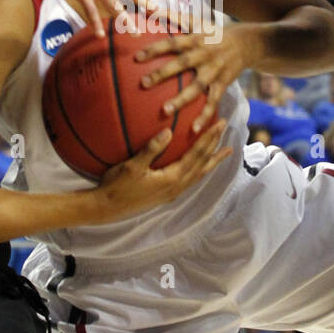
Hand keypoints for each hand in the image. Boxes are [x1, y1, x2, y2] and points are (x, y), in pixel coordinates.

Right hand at [96, 118, 233, 216]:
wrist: (107, 208)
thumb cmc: (117, 186)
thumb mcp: (132, 166)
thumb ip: (151, 149)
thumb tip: (168, 132)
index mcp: (171, 178)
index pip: (196, 154)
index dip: (209, 138)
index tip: (220, 124)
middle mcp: (177, 186)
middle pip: (202, 163)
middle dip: (215, 146)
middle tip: (226, 130)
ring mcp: (173, 192)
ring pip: (199, 173)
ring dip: (212, 160)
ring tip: (224, 151)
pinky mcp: (167, 194)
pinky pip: (191, 179)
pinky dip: (200, 168)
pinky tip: (199, 164)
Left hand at [136, 20, 260, 134]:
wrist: (247, 43)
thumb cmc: (213, 33)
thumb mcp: (197, 21)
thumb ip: (173, 17)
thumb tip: (150, 10)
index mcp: (195, 39)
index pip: (172, 42)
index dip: (155, 48)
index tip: (137, 57)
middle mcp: (204, 54)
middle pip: (182, 64)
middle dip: (163, 73)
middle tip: (144, 83)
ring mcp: (214, 71)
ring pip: (197, 86)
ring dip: (182, 99)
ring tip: (165, 111)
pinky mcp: (223, 84)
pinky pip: (213, 101)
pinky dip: (205, 115)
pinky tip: (193, 129)